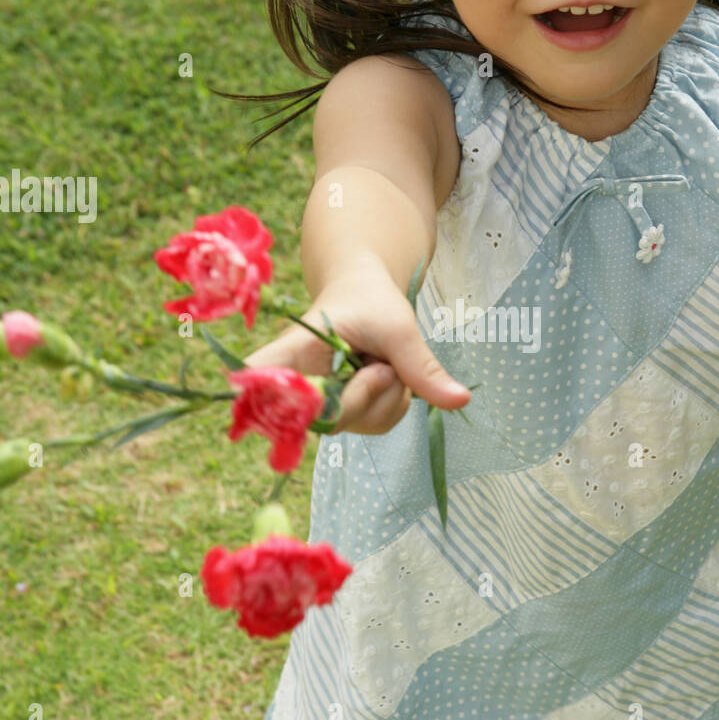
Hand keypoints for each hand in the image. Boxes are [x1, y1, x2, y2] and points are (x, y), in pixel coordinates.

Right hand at [242, 270, 469, 434]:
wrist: (369, 296)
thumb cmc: (370, 300)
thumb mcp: (398, 326)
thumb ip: (420, 366)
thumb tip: (460, 402)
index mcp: (294, 349)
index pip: (261, 377)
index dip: (257, 396)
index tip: (262, 400)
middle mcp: (298, 384)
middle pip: (325, 416)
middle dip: (368, 393)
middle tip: (383, 363)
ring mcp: (320, 403)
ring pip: (358, 423)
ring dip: (389, 395)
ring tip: (383, 360)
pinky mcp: (343, 414)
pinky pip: (376, 424)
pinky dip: (394, 402)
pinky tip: (386, 376)